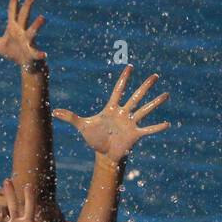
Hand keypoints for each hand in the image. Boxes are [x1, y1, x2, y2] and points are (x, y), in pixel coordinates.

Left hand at [0, 0, 45, 70]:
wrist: (25, 64)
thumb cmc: (12, 51)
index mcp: (14, 28)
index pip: (13, 12)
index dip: (13, 3)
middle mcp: (22, 32)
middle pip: (25, 16)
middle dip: (27, 6)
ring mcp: (28, 41)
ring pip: (33, 31)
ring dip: (37, 25)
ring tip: (42, 18)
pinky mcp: (32, 53)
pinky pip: (36, 53)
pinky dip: (40, 54)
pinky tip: (44, 54)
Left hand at [53, 65, 168, 162]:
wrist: (103, 154)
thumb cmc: (94, 138)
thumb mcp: (82, 126)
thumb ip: (70, 117)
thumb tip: (54, 112)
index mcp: (112, 108)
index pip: (118, 91)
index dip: (123, 80)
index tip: (130, 67)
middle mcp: (124, 113)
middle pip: (136, 97)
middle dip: (145, 87)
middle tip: (155, 75)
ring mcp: (131, 123)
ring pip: (145, 110)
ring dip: (155, 103)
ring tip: (166, 95)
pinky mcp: (135, 135)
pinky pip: (148, 130)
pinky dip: (157, 128)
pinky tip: (167, 124)